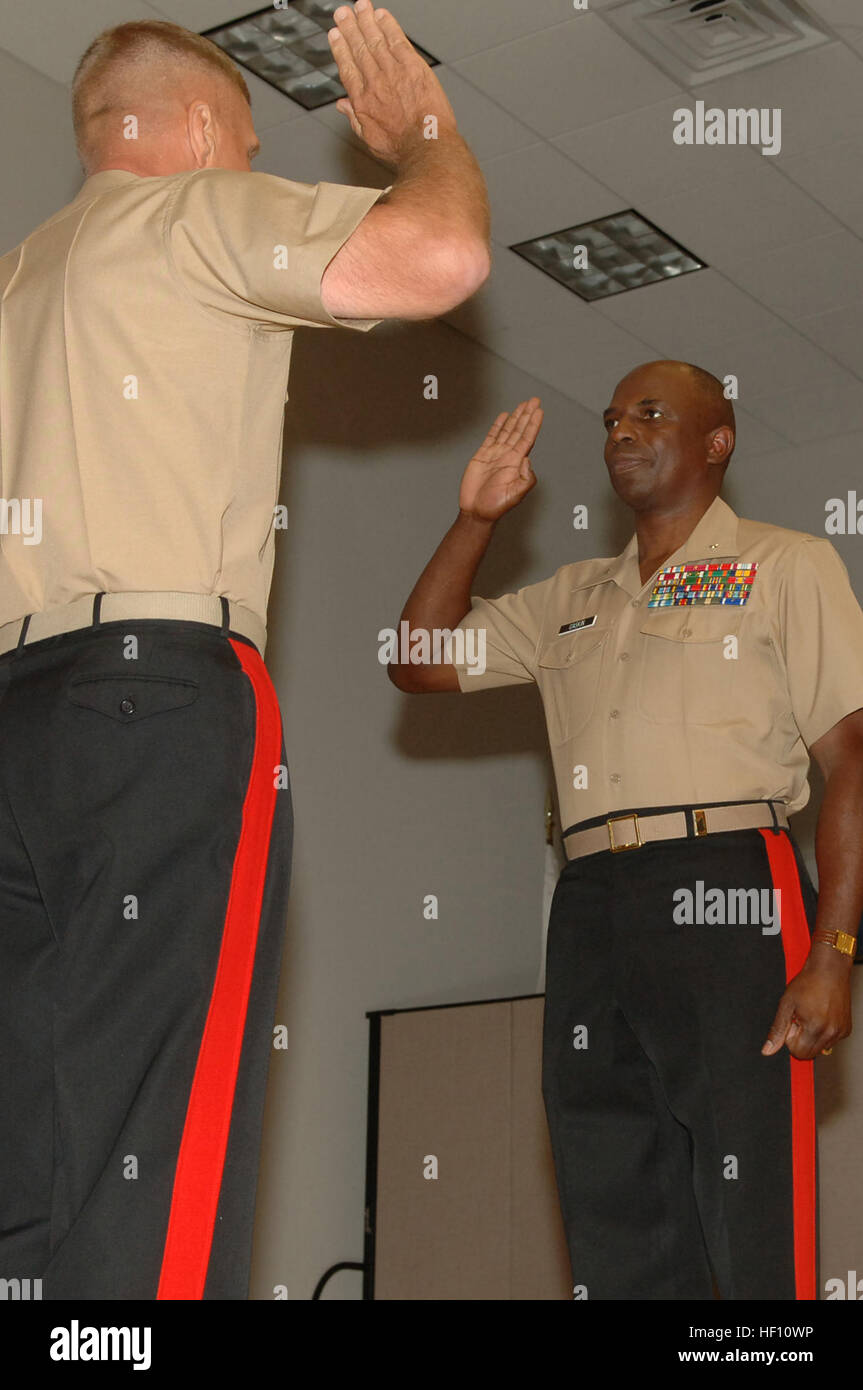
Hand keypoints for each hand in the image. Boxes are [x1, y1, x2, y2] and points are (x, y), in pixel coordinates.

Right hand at [327, 2, 457, 167]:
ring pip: (376, 40)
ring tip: (360, 6)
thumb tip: (342, 106)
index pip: (347, 67)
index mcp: (362, 101)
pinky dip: (388, 26)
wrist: (427, 146)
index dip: (340, 48)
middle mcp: (375, 83)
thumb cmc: (402, 148)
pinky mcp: (413, 67)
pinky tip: (382, 15)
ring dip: (366, 20)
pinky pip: (398, 40)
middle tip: (342, 13)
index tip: (335, 35)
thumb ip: (354, 118)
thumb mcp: (370, 139)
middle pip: (359, 49)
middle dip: (350, 28)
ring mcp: (394, 73)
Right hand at [459, 399, 542, 522]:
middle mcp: (508, 456)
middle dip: (527, 415)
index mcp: (516, 463)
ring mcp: (495, 455)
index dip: (533, 424)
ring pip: (507, 431)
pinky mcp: (482, 456)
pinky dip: (498, 426)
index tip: (539, 410)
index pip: (527, 438)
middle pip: (519, 430)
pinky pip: (491, 437)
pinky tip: (504, 416)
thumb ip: (526, 478)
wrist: (476, 511)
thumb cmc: (496, 506)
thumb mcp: (516, 495)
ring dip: (515, 417)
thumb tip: (527, 459)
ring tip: (523, 404)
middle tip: (534, 400)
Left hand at [761, 951, 852, 1059]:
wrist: (829, 969)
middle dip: (801, 1039)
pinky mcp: (847, 1029)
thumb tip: (768, 1050)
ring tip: (811, 1015)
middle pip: (810, 1054)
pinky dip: (824, 1032)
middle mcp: (831, 1033)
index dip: (790, 1038)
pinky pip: (831, 1041)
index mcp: (815, 1028)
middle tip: (800, 1018)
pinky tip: (821, 1015)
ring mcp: (841, 1031)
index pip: (798, 1053)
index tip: (793, 1021)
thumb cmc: (808, 982)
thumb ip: (777, 1030)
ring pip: (821, 1048)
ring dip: (813, 1036)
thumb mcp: (786, 1004)